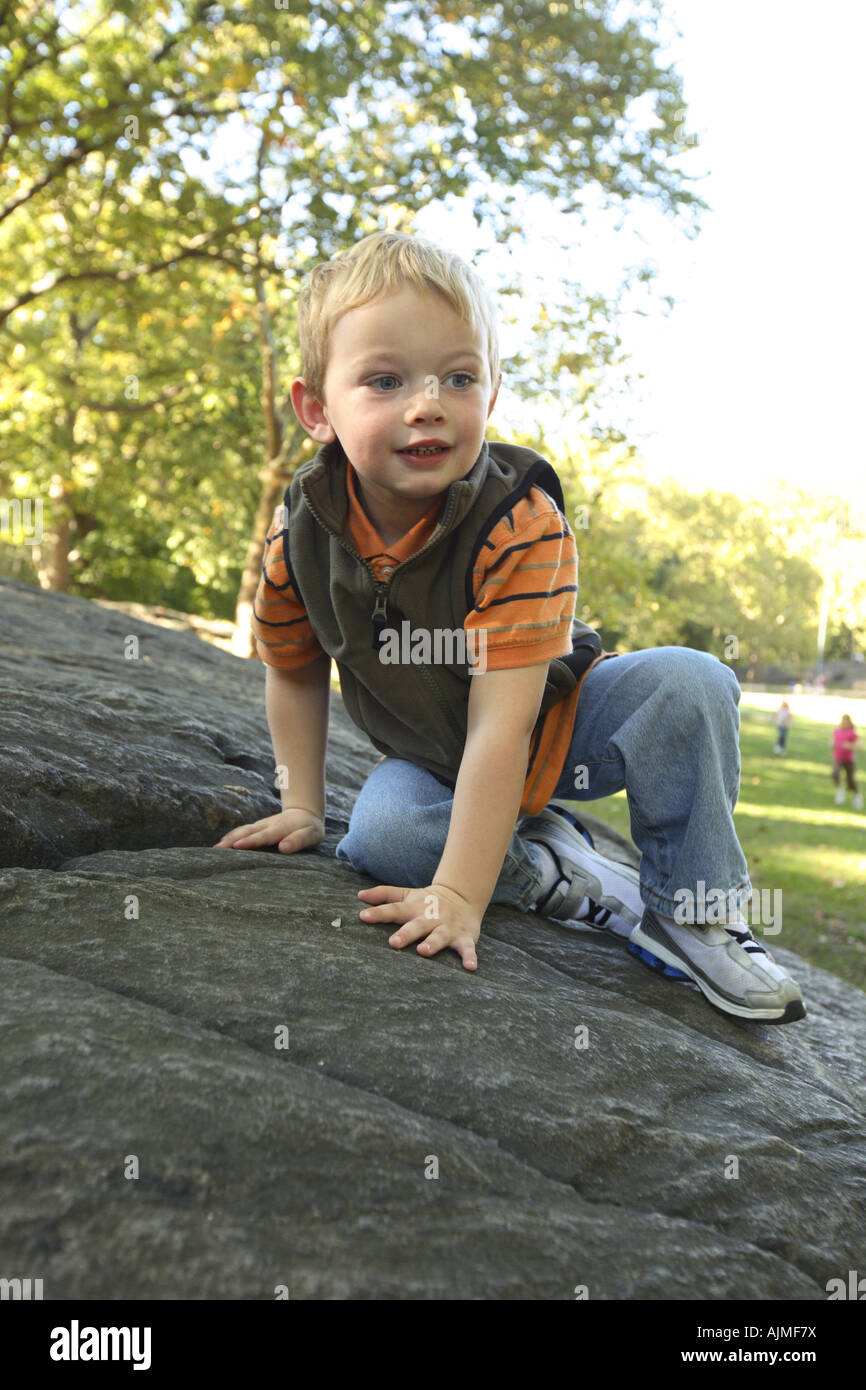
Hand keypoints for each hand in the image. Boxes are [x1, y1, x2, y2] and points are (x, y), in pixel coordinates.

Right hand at [213, 807, 324, 853]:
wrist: (305, 813)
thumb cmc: (309, 829)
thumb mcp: (311, 835)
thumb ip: (298, 840)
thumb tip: (283, 848)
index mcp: (282, 827)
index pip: (264, 835)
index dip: (251, 841)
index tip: (238, 845)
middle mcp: (268, 825)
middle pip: (248, 831)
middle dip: (233, 840)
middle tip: (219, 849)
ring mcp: (261, 825)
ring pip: (243, 830)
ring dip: (230, 838)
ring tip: (216, 848)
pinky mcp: (257, 827)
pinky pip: (243, 831)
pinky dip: (231, 836)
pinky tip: (221, 844)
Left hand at [357, 881, 480, 970]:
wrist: (462, 897)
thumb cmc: (427, 902)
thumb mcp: (407, 895)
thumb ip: (384, 895)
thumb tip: (359, 896)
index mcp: (415, 908)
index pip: (394, 909)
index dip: (379, 913)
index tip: (363, 916)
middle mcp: (431, 917)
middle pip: (417, 926)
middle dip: (406, 934)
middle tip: (394, 943)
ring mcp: (448, 927)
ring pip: (440, 936)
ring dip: (433, 943)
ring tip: (424, 951)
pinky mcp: (464, 937)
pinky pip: (468, 948)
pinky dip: (470, 957)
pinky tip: (470, 967)